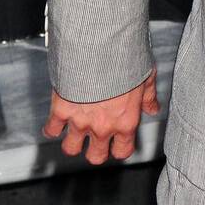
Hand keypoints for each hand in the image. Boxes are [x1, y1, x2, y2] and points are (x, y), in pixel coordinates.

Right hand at [41, 67, 159, 164]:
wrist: (101, 47)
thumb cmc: (126, 59)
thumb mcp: (146, 76)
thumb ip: (148, 96)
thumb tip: (153, 108)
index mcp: (125, 121)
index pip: (122, 151)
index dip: (119, 148)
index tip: (117, 143)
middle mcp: (103, 126)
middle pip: (95, 157)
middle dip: (94, 151)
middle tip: (94, 141)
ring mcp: (80, 121)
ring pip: (71, 148)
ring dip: (72, 142)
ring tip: (74, 133)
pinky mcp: (61, 111)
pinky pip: (51, 130)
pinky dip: (52, 128)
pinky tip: (56, 122)